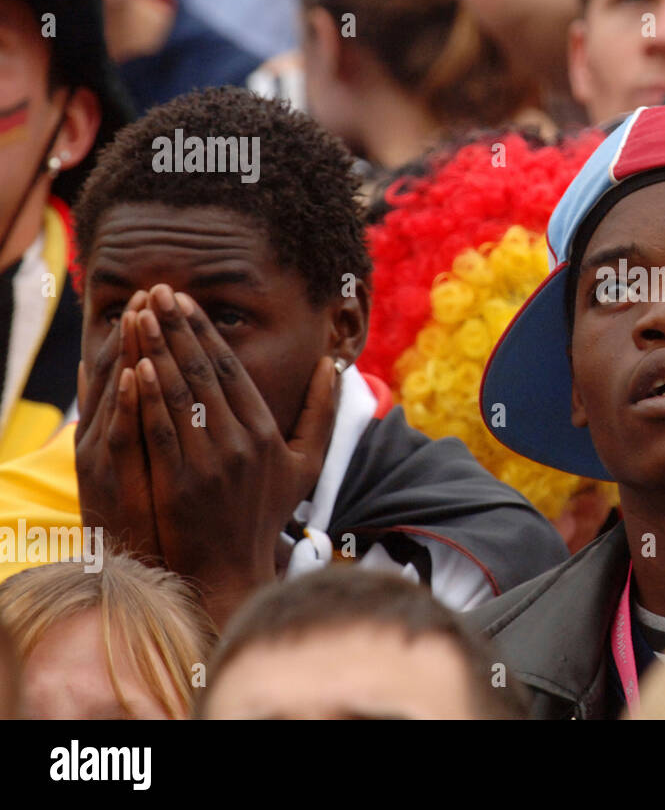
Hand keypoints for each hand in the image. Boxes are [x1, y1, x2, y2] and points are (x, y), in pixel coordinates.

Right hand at [75, 290, 162, 558]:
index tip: (161, 296)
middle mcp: (107, 436)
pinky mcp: (110, 481)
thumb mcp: (134, 459)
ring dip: (127, 352)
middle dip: (139, 331)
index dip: (146, 332)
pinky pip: (119, 435)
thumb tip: (124, 372)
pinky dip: (123, 403)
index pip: (134, 368)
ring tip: (140, 314)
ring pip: (117, 395)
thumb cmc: (144, 512)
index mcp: (118, 427)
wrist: (136, 567)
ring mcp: (105, 457)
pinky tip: (133, 372)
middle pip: (123, 373)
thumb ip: (127, 416)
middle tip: (152, 291)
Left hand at [131, 284, 339, 624]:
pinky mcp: (180, 483)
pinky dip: (147, 396)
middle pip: (203, 373)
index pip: (231, 370)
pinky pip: (161, 430)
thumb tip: (333, 365)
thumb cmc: (264, 514)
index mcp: (266, 433)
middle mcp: (241, 443)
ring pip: (179, 395)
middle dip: (177, 328)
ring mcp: (210, 463)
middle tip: (156, 291)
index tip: (184, 300)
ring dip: (156, 350)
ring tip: (138, 316)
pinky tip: (134, 366)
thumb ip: (320, 413)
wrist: (229, 571)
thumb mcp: (305, 464)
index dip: (206, 332)